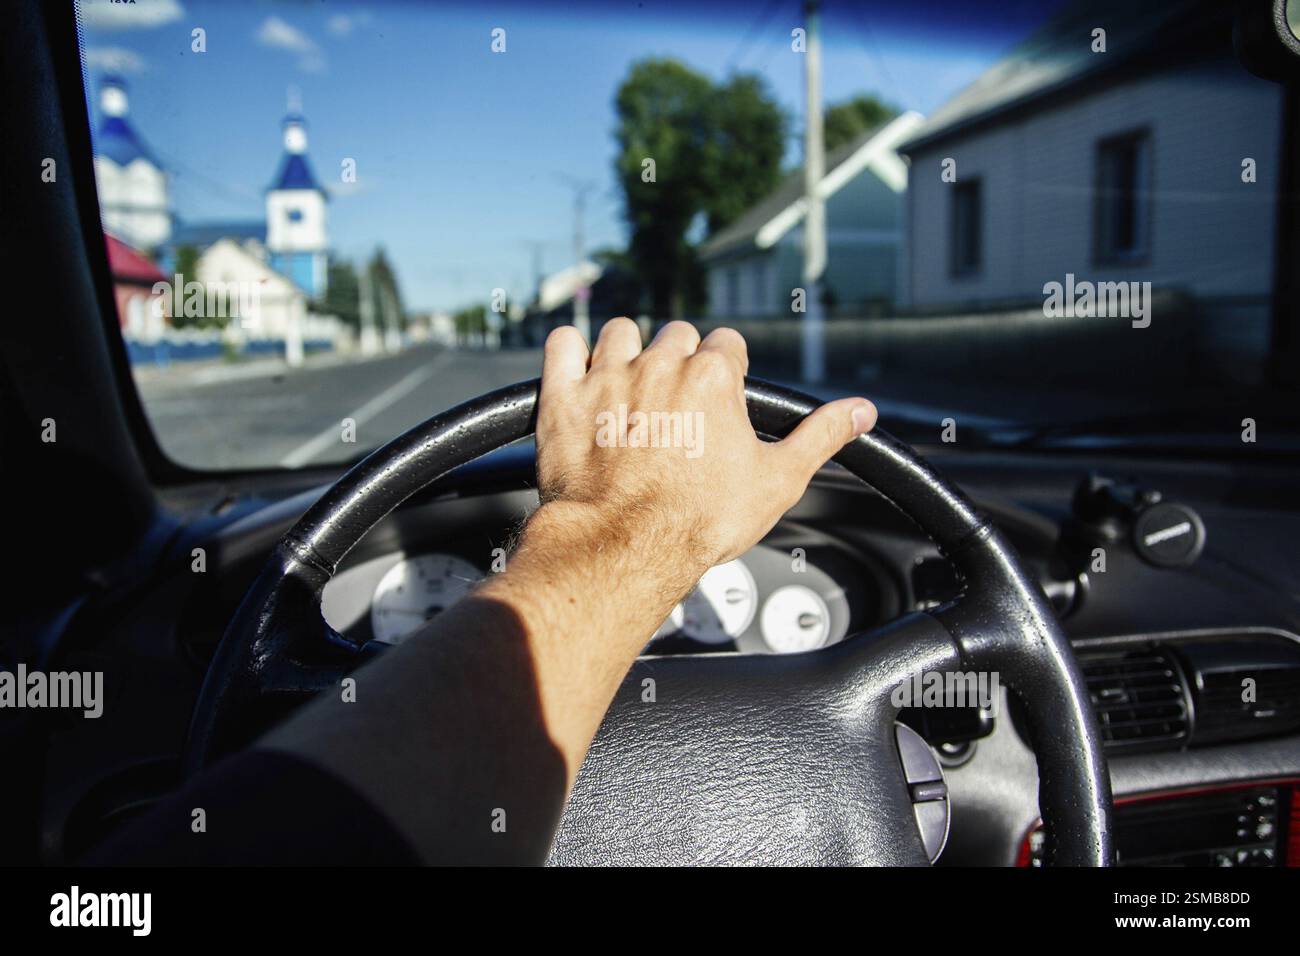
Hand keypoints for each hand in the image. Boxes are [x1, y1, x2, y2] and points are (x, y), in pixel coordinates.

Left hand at [534, 318, 876, 578]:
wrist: (626, 548)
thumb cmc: (701, 519)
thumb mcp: (779, 480)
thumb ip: (822, 436)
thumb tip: (861, 411)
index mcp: (714, 375)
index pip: (728, 345)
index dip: (727, 372)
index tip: (719, 401)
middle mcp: (661, 363)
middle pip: (676, 336)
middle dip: (679, 362)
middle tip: (677, 408)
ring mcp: (607, 376)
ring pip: (620, 333)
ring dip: (628, 352)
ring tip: (632, 391)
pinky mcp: (562, 396)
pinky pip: (561, 345)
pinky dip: (569, 352)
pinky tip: (579, 372)